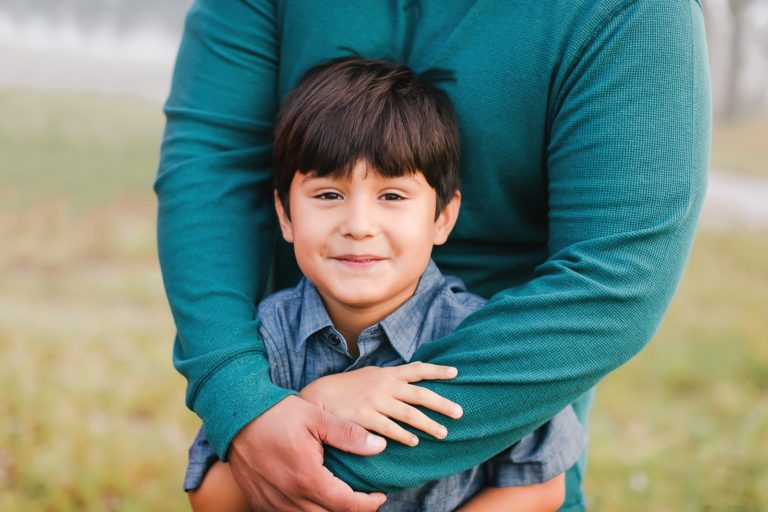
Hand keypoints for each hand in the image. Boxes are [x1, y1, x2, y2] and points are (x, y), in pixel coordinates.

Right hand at [228, 395, 387, 511]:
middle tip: (364, 498)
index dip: (368, 504)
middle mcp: (289, 497)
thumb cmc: (277, 414)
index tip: (380, 495)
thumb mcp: (316, 418)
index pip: (347, 505)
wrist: (236, 415)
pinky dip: (305, 511)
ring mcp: (272, 502)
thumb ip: (349, 434)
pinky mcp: (259, 501)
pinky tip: (314, 499)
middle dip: (351, 511)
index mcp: (307, 478)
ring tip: (341, 498)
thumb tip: (379, 446)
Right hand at [300, 362, 462, 446]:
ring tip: (443, 433)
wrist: (319, 396)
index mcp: (387, 374)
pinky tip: (414, 442)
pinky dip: (403, 436)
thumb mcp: (371, 375)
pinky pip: (389, 428)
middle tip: (459, 412)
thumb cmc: (347, 387)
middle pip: (420, 394)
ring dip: (428, 424)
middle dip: (442, 403)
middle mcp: (384, 386)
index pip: (417, 370)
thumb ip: (391, 377)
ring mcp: (375, 402)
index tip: (456, 373)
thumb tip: (412, 376)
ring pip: (409, 414)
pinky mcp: (365, 418)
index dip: (437, 371)